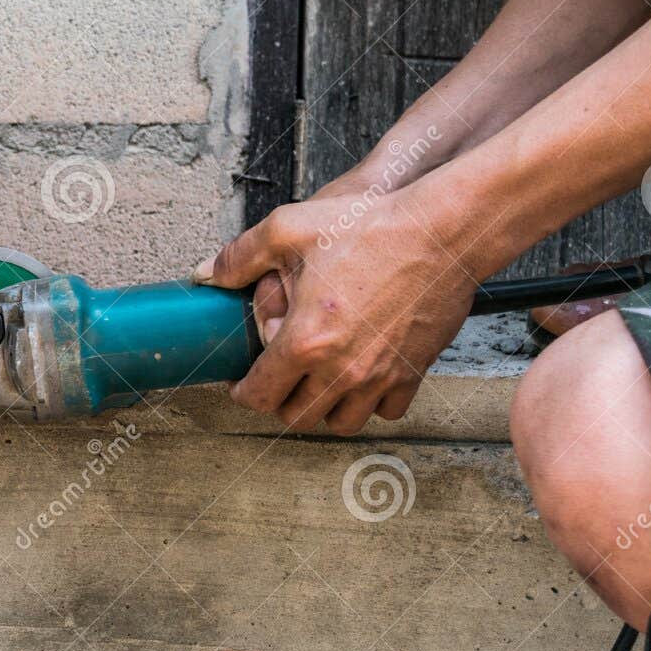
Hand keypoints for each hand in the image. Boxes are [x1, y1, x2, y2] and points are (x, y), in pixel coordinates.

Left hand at [194, 195, 476, 433]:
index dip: (243, 392)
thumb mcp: (288, 229)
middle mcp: (342, 369)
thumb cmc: (370, 228)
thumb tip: (207, 275)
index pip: (260, 395)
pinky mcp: (414, 371)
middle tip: (278, 377)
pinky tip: (360, 378)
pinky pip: (387, 411)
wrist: (444, 230)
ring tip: (316, 382)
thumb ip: (240, 257)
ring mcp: (381, 375)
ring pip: (342, 422)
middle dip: (280, 401)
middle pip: (298, 417)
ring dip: (323, 408)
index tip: (242, 383)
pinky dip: (370, 403)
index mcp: (305, 341)